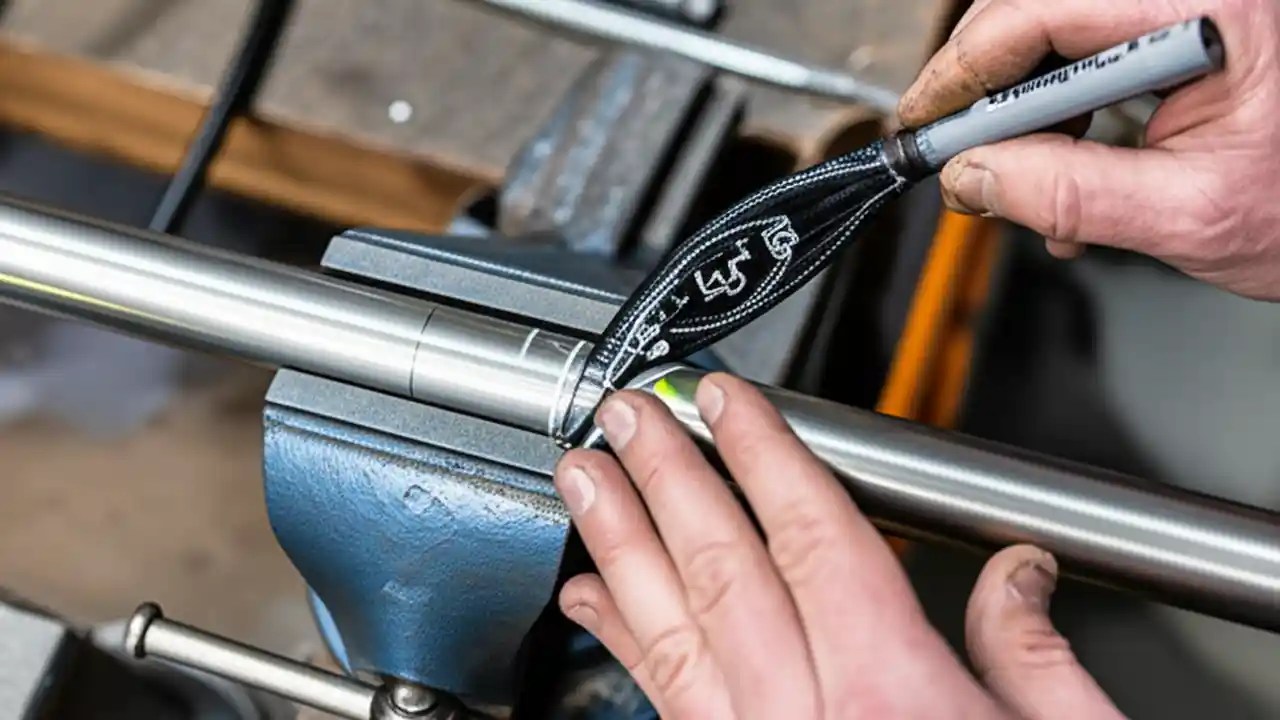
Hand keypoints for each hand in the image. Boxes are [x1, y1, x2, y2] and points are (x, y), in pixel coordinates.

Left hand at [553, 374, 1123, 718]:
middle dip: (669, 480)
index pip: (810, 540)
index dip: (762, 457)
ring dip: (621, 542)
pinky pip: (662, 699)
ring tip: (583, 480)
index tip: (725, 403)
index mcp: (896, 697)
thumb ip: (1034, 656)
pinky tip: (593, 595)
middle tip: (627, 417)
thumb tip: (1016, 572)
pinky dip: (622, 638)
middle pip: (723, 571)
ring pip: (671, 630)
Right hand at [899, 0, 1279, 299]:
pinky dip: (1062, 113)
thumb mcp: (1191, 216)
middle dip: (986, 90)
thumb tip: (976, 175)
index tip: (923, 124)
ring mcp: (1189, 6)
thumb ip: (1070, 193)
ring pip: (1056, 30)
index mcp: (1210, 7)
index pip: (1041, 12)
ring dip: (1022, 111)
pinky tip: (1065, 171)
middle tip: (959, 158)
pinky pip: (1092, 49)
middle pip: (1038, 9)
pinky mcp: (1185, 25)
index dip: (963, 72)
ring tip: (1023, 186)